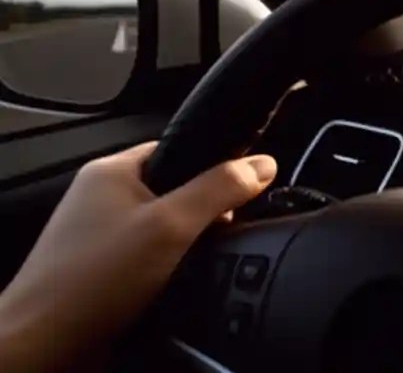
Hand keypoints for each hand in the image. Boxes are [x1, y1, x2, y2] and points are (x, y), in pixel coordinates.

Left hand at [0, 142, 276, 372]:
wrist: (44, 348)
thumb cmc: (91, 283)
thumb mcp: (171, 227)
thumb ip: (219, 189)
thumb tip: (262, 163)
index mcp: (111, 171)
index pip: (179, 148)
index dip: (215, 166)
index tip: (240, 190)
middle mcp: (102, 199)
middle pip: (175, 189)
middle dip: (203, 214)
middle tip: (213, 236)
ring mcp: (99, 236)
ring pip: (164, 228)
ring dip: (185, 246)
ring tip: (188, 265)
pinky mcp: (103, 271)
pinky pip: (150, 258)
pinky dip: (168, 270)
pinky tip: (172, 285)